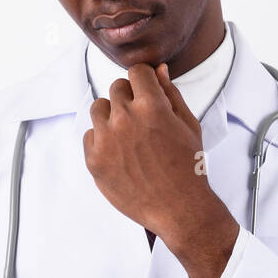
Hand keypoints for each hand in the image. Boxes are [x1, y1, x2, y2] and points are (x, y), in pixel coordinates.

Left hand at [82, 62, 239, 277]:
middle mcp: (125, 119)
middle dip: (129, 98)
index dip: (144, 80)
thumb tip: (159, 69)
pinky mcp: (93, 160)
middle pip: (116, 88)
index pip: (136, 72)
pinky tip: (120, 153)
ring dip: (111, 115)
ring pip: (98, 108)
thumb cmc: (188, 167)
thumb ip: (171, 93)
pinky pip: (89, 135)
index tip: (146, 91)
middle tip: (142, 119)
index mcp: (151, 106)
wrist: (178, 208)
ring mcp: (106, 140)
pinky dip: (102, 140)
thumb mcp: (188, 125)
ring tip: (128, 135)